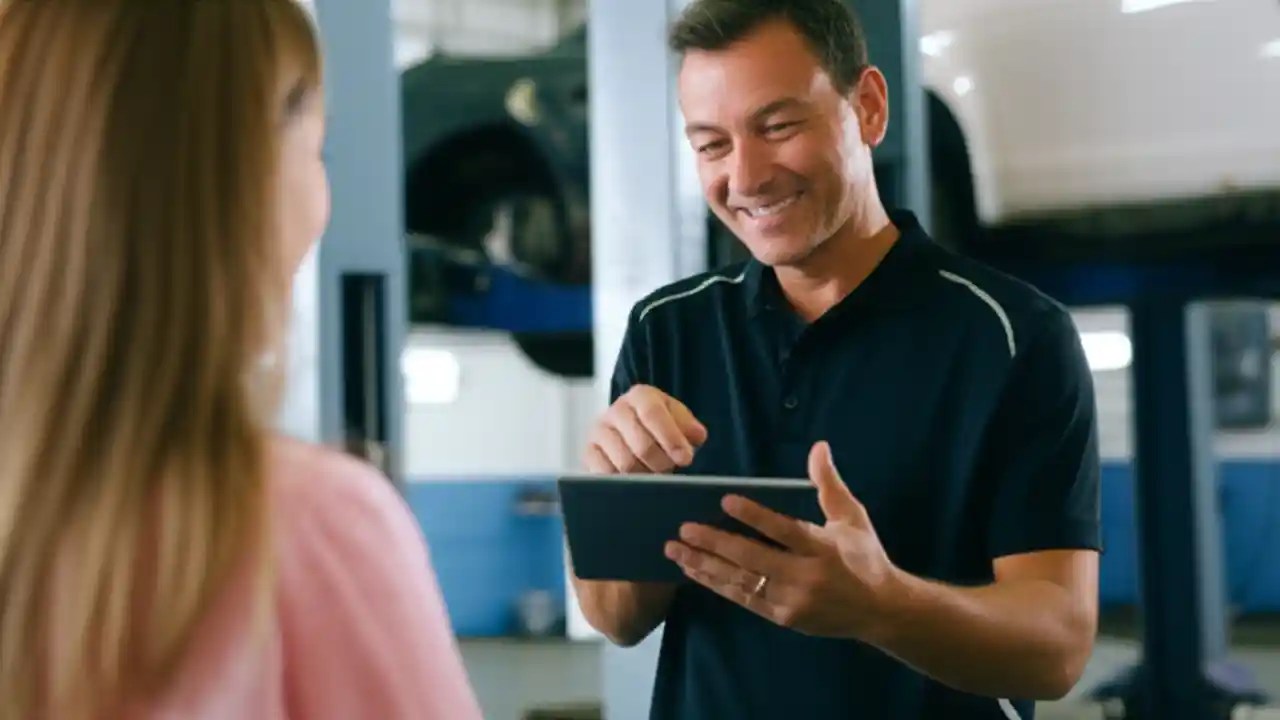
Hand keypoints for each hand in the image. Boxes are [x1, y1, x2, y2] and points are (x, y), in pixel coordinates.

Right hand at [583, 385, 707, 473]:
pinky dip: (626, 483)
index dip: (671, 438)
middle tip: (671, 469)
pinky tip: (637, 481)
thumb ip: (689, 426)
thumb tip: (696, 435)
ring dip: (646, 476)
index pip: (652, 413)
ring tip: (655, 475)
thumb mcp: (679, 420)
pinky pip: (607, 475)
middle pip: (640, 444)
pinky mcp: (589, 453)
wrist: (632, 432)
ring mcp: (599, 432)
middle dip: (661, 462)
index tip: (685, 458)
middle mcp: (616, 410)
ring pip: (625, 464)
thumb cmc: (660, 428)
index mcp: (640, 396)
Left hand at [664, 441, 900, 640]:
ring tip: (675, 550)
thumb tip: (819, 447)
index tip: (724, 500)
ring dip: (705, 565)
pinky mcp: (782, 617)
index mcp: (824, 548)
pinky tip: (695, 571)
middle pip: (753, 557)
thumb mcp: (852, 517)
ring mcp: (792, 601)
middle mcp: (806, 577)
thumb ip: (829, 484)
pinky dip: (717, 584)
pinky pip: (743, 598)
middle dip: (714, 543)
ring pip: (741, 581)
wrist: (881, 611)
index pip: (784, 530)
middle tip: (683, 528)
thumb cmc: (864, 556)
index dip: (754, 515)